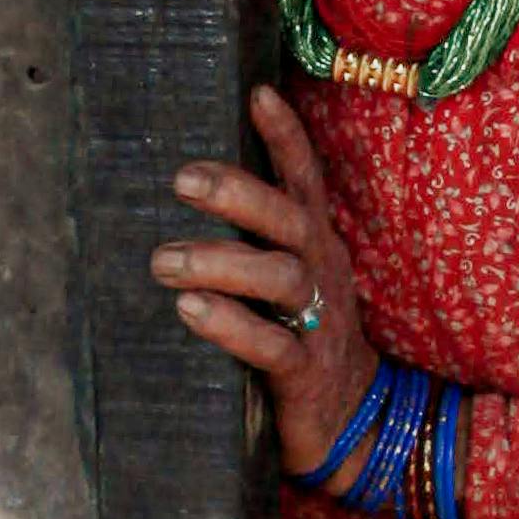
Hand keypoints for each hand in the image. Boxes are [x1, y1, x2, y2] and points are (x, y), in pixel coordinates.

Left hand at [154, 87, 380, 474]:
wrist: (354, 424)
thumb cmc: (302, 342)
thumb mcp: (285, 284)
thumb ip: (252, 243)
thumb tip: (180, 197)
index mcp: (315, 245)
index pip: (304, 180)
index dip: (286, 137)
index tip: (258, 93)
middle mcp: (320, 273)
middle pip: (289, 220)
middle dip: (239, 194)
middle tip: (183, 180)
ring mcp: (317, 323)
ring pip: (279, 278)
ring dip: (220, 263)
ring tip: (164, 261)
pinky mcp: (305, 374)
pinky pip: (270, 345)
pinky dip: (230, 325)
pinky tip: (190, 310)